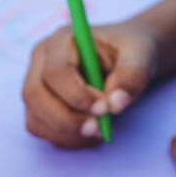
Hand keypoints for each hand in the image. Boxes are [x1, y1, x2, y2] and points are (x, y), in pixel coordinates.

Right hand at [23, 19, 159, 147]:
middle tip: (98, 128)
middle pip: (34, 94)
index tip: (104, 108)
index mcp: (62, 39)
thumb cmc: (132, 49)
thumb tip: (116, 103)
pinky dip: (64, 137)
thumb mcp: (141, 55)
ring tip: (99, 130)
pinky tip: (90, 133)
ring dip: (66, 132)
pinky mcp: (40, 104)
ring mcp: (37, 82)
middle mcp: (42, 59)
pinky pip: (40, 128)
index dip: (76, 95)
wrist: (129, 57)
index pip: (55, 71)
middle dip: (66, 118)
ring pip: (35, 116)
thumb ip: (132, 75)